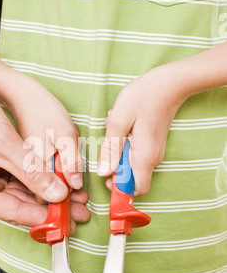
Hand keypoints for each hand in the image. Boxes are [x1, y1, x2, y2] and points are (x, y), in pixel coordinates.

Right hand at [0, 64, 88, 225]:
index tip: (68, 222)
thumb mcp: (7, 145)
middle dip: (50, 206)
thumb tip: (58, 195)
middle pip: (19, 205)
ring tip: (75, 199)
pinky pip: (17, 180)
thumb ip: (34, 173)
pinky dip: (36, 180)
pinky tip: (58, 183)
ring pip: (21, 193)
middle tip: (78, 212)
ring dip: (46, 193)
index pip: (14, 211)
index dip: (44, 217)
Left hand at [97, 65, 186, 195]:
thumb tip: (103, 173)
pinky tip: (122, 123)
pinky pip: (135, 152)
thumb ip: (111, 149)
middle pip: (131, 177)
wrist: (170, 82)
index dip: (120, 189)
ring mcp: (154, 151)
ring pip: (131, 162)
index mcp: (144, 156)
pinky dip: (124, 141)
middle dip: (114, 162)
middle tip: (109, 140)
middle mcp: (153, 158)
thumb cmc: (144, 96)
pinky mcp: (153, 144)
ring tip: (115, 126)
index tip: (106, 176)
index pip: (136, 189)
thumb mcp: (119, 120)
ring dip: (118, 148)